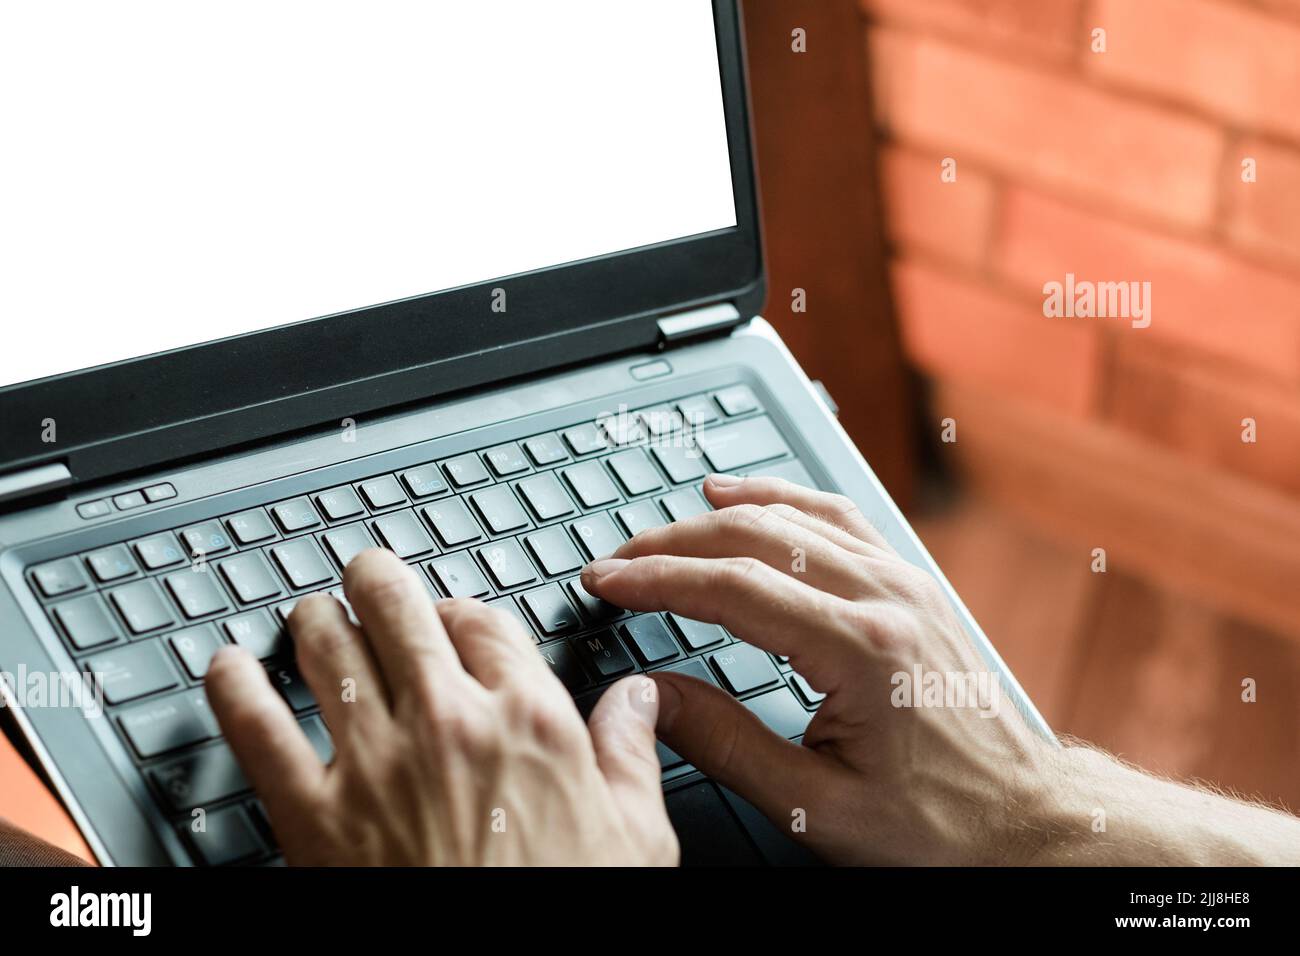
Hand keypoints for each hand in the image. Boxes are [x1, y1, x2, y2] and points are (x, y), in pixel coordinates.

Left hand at [205, 549, 676, 865]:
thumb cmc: (563, 909)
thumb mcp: (635, 837)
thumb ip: (629, 756)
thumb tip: (639, 702)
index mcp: (528, 718)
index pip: (481, 621)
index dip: (458, 609)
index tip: (450, 617)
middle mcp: (449, 723)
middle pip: (397, 609)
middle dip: (376, 581)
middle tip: (367, 576)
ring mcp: (377, 764)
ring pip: (327, 649)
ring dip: (313, 618)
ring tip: (309, 613)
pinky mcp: (315, 816)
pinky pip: (258, 728)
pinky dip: (235, 687)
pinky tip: (228, 668)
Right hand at [582, 473, 1057, 864]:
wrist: (1021, 818)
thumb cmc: (934, 824)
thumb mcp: (814, 806)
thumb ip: (725, 743)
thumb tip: (654, 697)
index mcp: (862, 651)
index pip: (734, 588)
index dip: (658, 578)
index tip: (607, 579)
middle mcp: (886, 599)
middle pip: (757, 538)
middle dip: (674, 543)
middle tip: (618, 562)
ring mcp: (905, 583)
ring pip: (795, 515)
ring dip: (719, 516)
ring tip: (660, 532)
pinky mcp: (913, 584)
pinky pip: (838, 517)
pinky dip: (783, 499)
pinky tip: (747, 499)